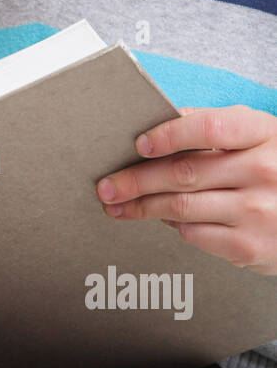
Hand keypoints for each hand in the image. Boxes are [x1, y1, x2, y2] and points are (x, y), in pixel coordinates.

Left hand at [95, 105, 276, 275]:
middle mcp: (264, 171)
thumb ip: (216, 127)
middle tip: (106, 185)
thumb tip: (161, 120)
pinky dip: (171, 225)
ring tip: (118, 205)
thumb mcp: (260, 137)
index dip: (169, 134)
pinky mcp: (249, 247)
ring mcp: (258, 212)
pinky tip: (161, 218)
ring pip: (181, 207)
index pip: (210, 127)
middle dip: (135, 180)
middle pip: (184, 172)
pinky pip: (194, 234)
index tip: (138, 144)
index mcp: (264, 134)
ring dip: (141, 206)